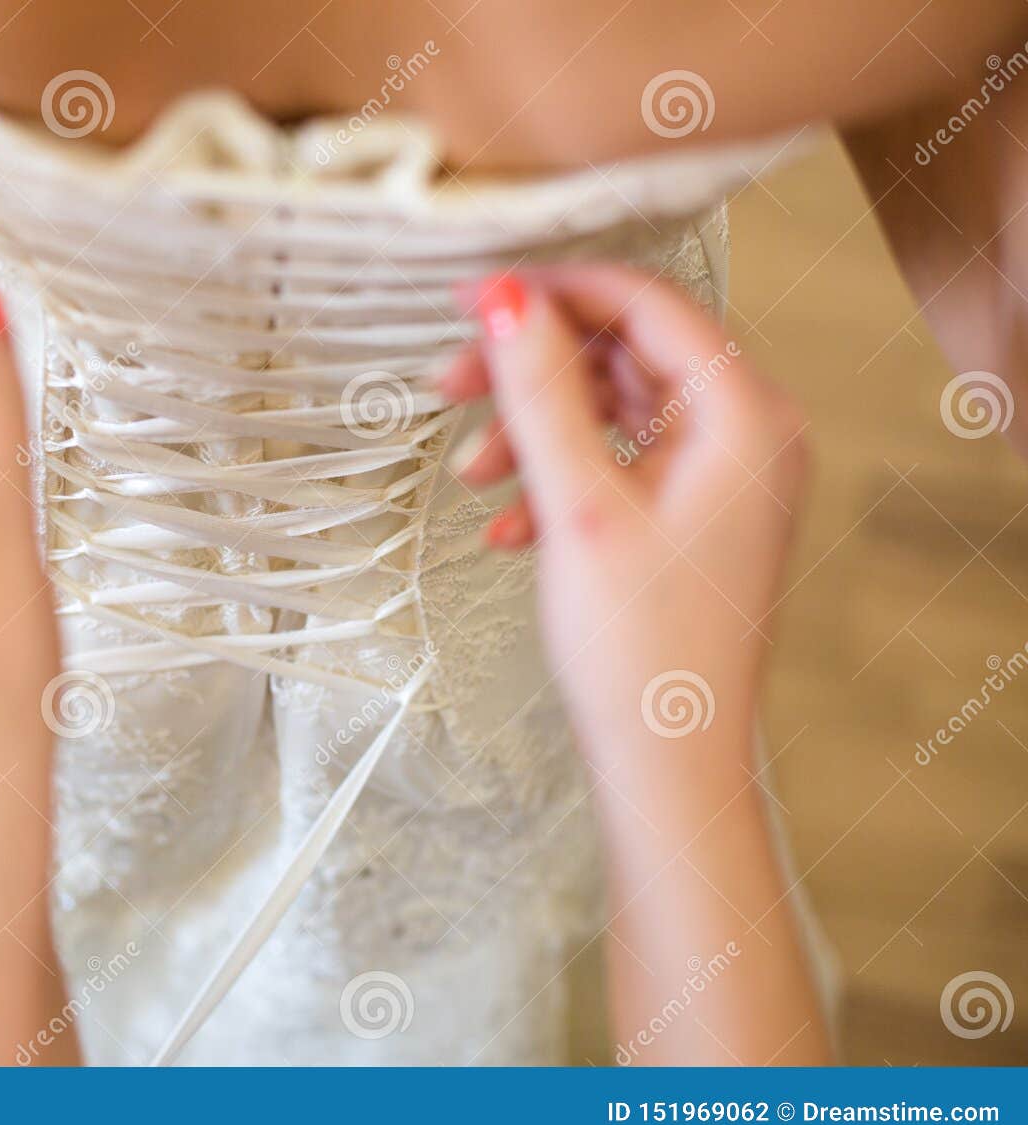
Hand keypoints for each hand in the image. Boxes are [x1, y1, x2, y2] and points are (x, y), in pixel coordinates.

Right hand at [442, 266, 810, 770]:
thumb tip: (503, 297)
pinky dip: (557, 479)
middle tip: (447, 384)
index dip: (549, 291)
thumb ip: (538, 391)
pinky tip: (508, 526)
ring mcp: (723, 476)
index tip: (467, 298)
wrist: (668, 762)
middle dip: (529, 371)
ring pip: (610, 410)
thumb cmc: (641, 650)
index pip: (642, 303)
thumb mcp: (577, 505)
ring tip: (471, 474)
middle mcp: (747, 433)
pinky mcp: (694, 515)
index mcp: (743, 415)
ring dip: (533, 431)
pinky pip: (616, 463)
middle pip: (621, 354)